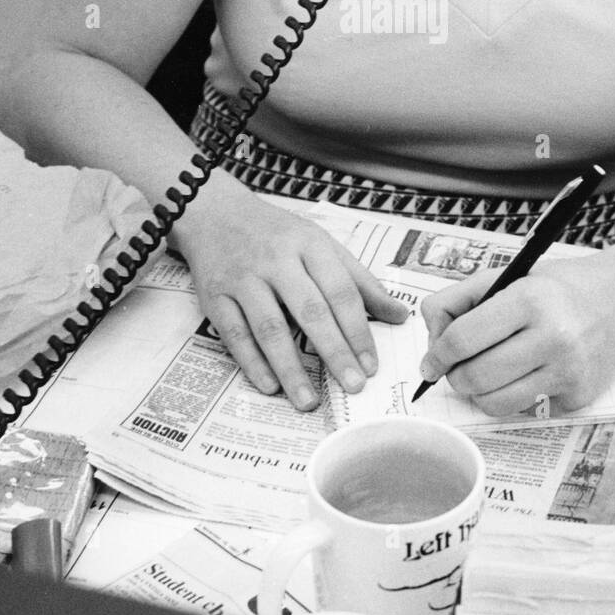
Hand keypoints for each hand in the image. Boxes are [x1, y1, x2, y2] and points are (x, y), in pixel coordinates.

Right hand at [174, 178, 407, 409]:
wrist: (215, 214)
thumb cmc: (278, 234)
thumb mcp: (322, 244)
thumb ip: (360, 282)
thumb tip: (400, 316)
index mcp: (309, 244)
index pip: (340, 291)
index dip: (358, 330)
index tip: (371, 366)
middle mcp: (276, 260)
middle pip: (310, 310)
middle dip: (334, 352)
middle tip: (352, 386)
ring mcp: (242, 278)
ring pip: (270, 327)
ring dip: (290, 368)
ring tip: (309, 401)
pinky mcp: (214, 297)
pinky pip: (234, 335)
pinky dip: (252, 363)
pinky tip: (270, 386)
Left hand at [419, 255, 614, 415]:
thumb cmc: (562, 286)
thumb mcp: (512, 274)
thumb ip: (461, 298)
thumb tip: (431, 338)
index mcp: (529, 299)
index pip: (463, 338)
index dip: (437, 354)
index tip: (430, 363)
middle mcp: (552, 337)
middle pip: (475, 377)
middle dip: (455, 377)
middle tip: (457, 370)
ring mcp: (569, 372)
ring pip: (496, 403)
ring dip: (480, 393)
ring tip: (487, 373)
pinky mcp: (580, 397)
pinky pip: (527, 410)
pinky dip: (516, 397)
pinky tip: (529, 373)